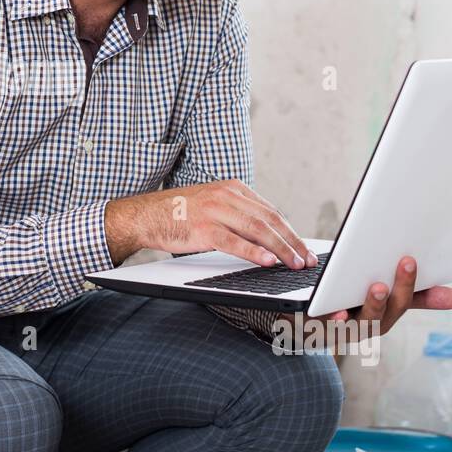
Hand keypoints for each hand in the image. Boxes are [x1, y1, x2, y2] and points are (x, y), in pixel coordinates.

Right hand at [104, 179, 314, 269]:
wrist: (145, 215)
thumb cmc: (179, 215)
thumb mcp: (213, 206)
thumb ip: (238, 216)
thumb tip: (267, 237)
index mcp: (233, 188)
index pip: (271, 212)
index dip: (291, 232)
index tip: (304, 249)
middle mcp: (227, 195)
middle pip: (270, 220)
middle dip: (292, 242)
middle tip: (307, 260)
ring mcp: (215, 210)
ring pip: (257, 229)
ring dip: (280, 248)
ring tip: (294, 263)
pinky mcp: (203, 228)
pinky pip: (234, 241)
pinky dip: (253, 252)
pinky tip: (267, 261)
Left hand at [281, 256, 451, 342]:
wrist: (302, 323)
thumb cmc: (348, 304)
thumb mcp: (380, 295)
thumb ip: (412, 294)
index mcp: (385, 314)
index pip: (410, 302)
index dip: (428, 294)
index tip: (448, 286)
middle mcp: (369, 326)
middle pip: (391, 311)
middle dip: (402, 289)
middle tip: (408, 263)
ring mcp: (345, 330)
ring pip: (365, 322)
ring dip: (374, 305)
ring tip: (379, 288)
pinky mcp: (320, 328)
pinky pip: (328, 326)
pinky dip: (335, 320)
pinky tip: (338, 312)